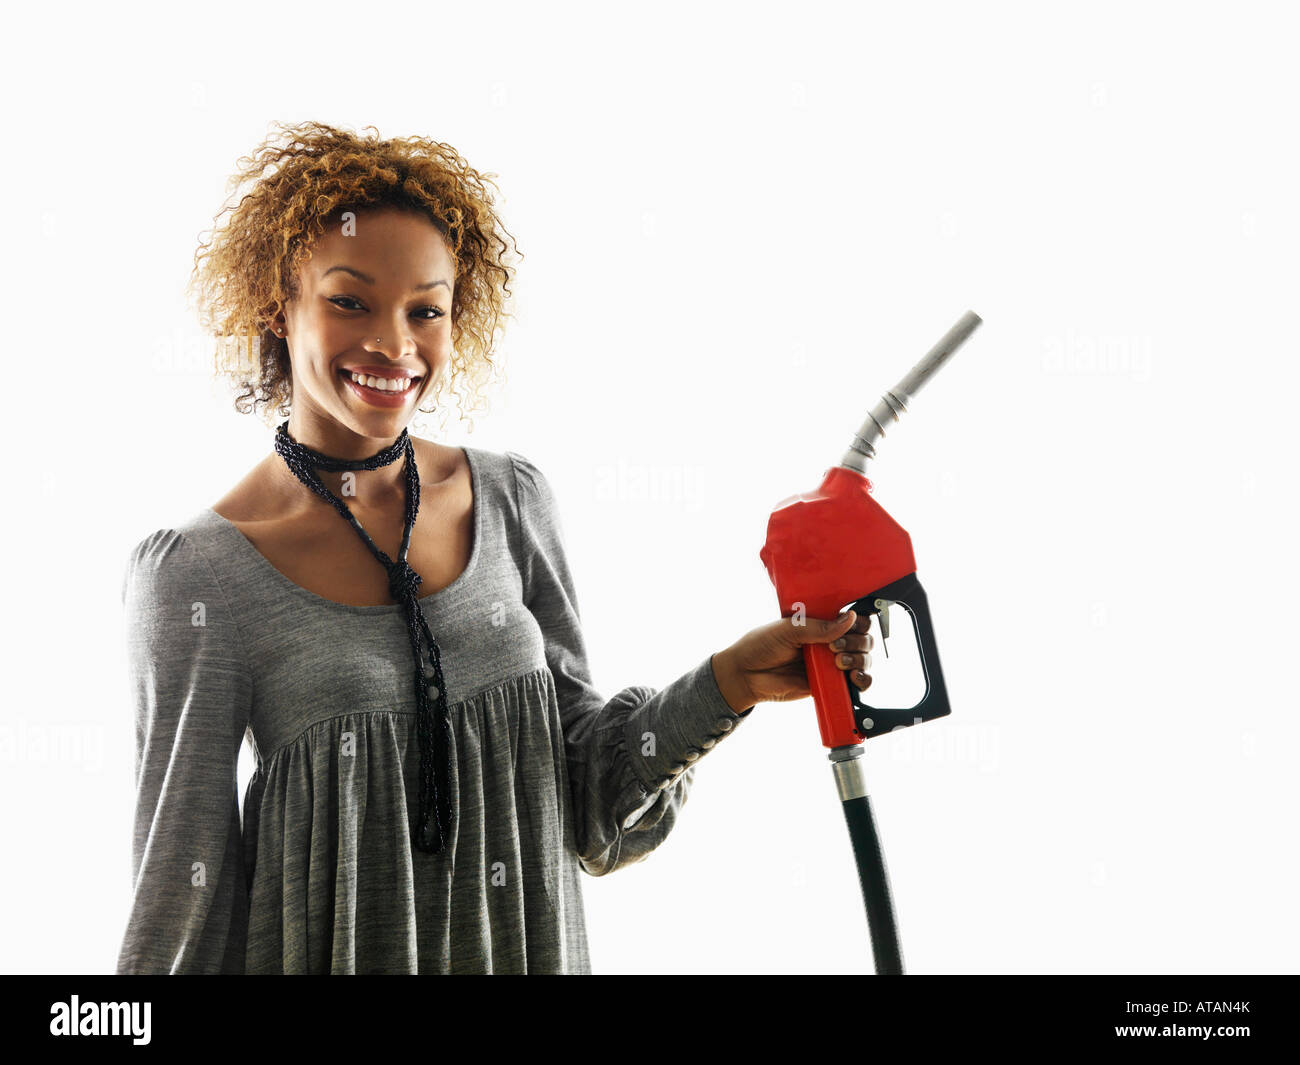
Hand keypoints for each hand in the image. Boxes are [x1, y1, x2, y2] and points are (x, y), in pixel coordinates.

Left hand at [712, 610, 873, 709]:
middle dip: (857, 642)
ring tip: (839, 663)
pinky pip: (855, 684)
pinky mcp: (828, 684)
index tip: (850, 625)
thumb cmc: (760, 645)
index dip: (858, 621)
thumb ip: (819, 627)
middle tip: (835, 647)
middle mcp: (829, 642)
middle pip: (863, 639)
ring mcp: (830, 664)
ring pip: (863, 660)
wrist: (745, 675)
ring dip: (859, 660)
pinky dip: (863, 681)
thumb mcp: (788, 629)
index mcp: (820, 623)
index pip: (852, 619)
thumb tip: (850, 618)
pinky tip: (853, 679)